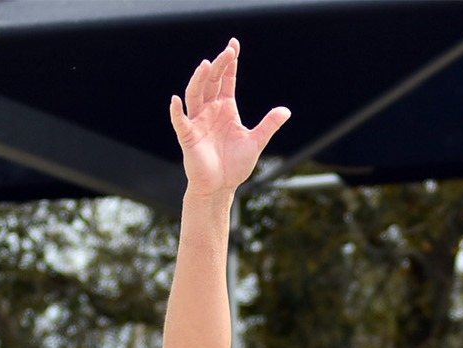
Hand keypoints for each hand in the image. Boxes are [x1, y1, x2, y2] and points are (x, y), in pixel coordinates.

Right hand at [168, 39, 290, 195]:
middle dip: (219, 66)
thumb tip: (286, 111)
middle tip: (227, 52)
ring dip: (199, 80)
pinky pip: (180, 121)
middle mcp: (210, 110)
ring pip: (195, 95)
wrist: (220, 187)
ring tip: (206, 65)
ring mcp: (198, 122)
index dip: (231, 63)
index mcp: (226, 108)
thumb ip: (269, 125)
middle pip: (211, 82)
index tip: (234, 45)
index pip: (226, 80)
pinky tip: (176, 100)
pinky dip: (176, 111)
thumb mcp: (256, 142)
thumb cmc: (235, 165)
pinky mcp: (188, 137)